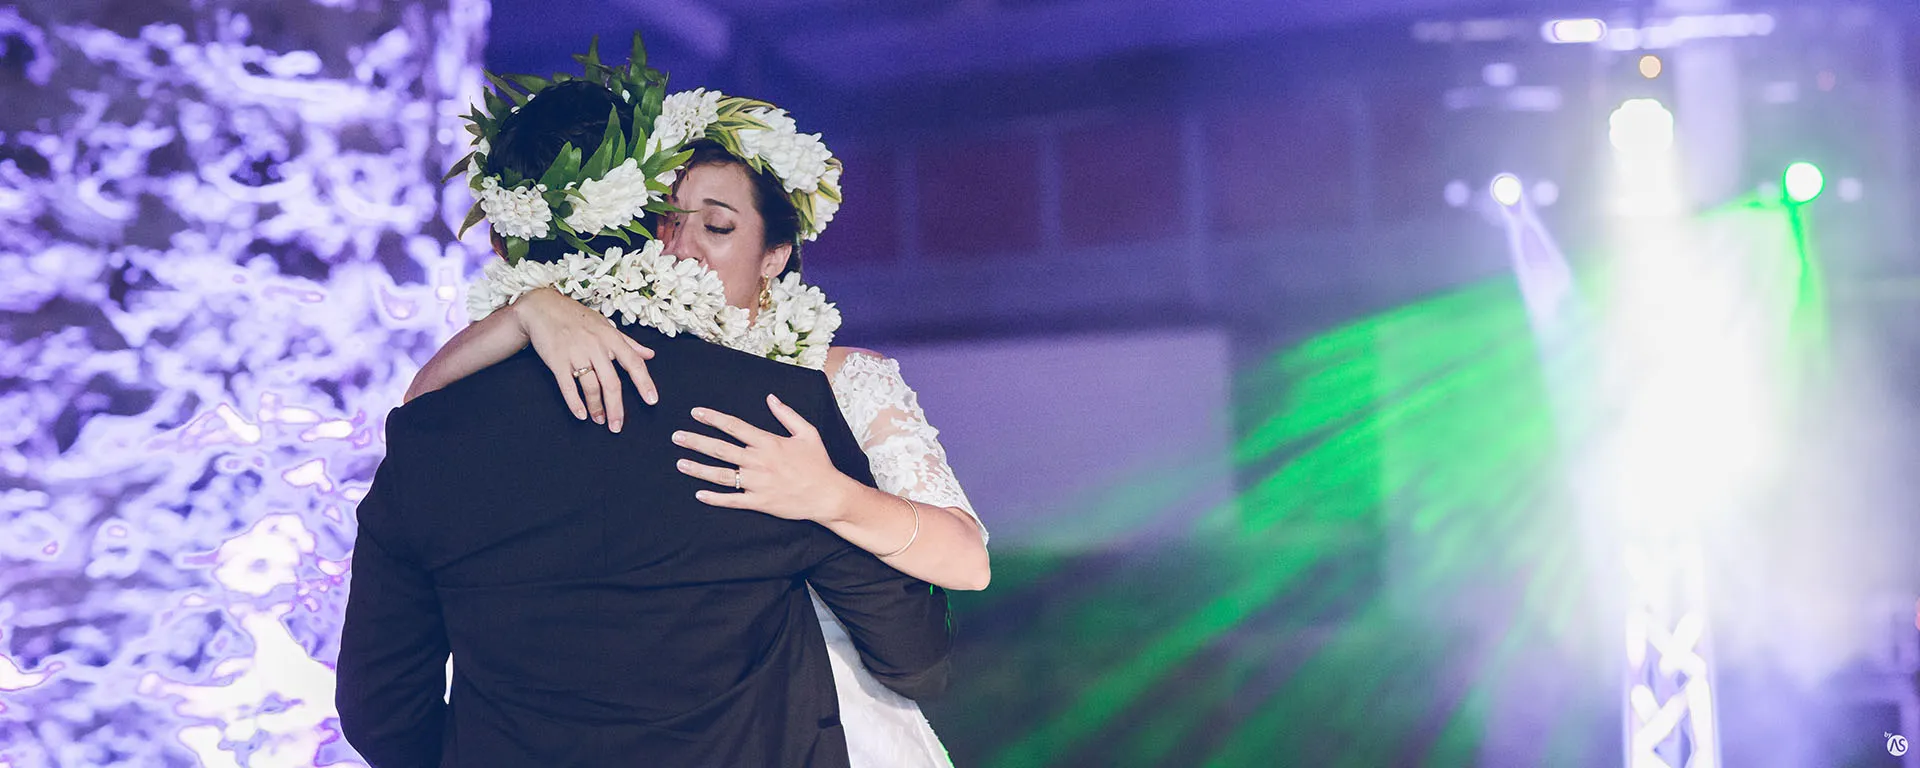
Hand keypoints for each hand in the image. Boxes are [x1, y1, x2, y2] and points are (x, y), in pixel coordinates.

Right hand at [511, 287, 656, 431]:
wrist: (543, 307)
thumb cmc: (577, 317)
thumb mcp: (606, 325)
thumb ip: (629, 343)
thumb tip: (650, 355)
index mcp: (611, 337)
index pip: (634, 363)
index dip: (644, 383)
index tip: (652, 401)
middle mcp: (596, 346)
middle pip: (612, 382)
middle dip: (616, 408)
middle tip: (617, 426)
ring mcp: (576, 353)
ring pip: (591, 387)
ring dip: (596, 408)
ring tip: (599, 419)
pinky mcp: (557, 360)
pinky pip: (568, 386)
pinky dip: (575, 403)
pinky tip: (581, 415)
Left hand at [673, 394, 854, 521]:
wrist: (827, 495)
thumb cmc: (819, 463)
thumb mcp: (808, 433)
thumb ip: (787, 415)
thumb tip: (770, 398)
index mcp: (768, 442)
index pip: (734, 426)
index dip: (713, 418)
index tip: (696, 413)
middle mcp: (758, 461)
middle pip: (720, 449)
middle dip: (696, 441)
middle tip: (676, 436)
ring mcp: (757, 483)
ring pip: (721, 475)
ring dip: (698, 469)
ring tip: (680, 463)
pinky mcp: (759, 502)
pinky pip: (732, 500)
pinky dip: (715, 498)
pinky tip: (699, 494)